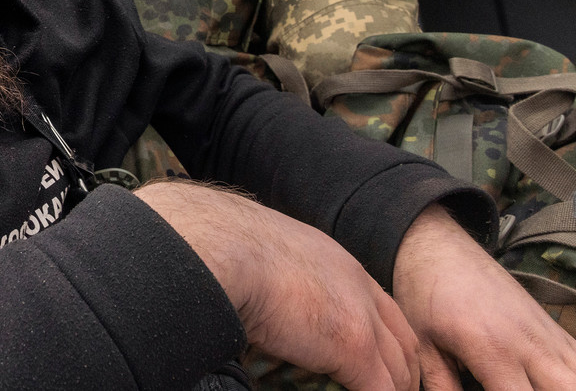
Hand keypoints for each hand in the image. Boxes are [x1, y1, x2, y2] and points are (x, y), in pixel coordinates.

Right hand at [137, 181, 418, 390]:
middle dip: (404, 372)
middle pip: (402, 340)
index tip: (386, 365)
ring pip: (400, 371)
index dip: (388, 340)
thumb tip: (255, 303)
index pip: (380, 308)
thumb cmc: (219, 248)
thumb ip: (270, 280)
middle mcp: (356, 285)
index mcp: (334, 262)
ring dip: (395, 390)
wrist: (221, 246)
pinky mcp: (354, 348)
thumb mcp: (257, 256)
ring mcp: (360, 316)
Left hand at [392, 205, 575, 389]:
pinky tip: (548, 381)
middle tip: (512, 390)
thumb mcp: (424, 346)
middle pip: (564, 390)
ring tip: (530, 385)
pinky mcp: (552, 327)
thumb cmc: (424, 295)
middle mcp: (529, 344)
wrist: (437, 248)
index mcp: (493, 351)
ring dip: (561, 387)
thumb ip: (444, 387)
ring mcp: (547, 334)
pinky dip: (570, 377)